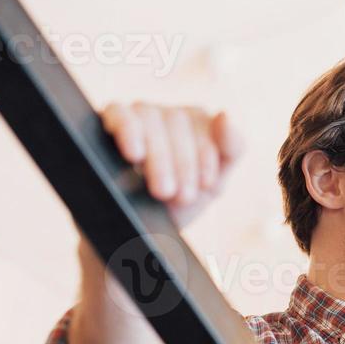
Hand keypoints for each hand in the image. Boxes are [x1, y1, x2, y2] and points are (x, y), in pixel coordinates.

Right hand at [101, 101, 245, 228]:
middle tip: (182, 196)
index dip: (206, 155)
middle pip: (177, 121)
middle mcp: (169, 113)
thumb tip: (225, 113)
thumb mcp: (213, 183)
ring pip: (149, 117)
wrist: (142, 231)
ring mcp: (140, 114)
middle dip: (182, 163)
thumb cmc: (180, 202)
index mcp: (199, 122)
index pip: (206, 124)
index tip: (206, 185)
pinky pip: (118, 112)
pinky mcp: (112, 120)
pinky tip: (134, 154)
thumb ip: (232, 148)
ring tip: (162, 191)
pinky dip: (127, 130)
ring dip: (159, 155)